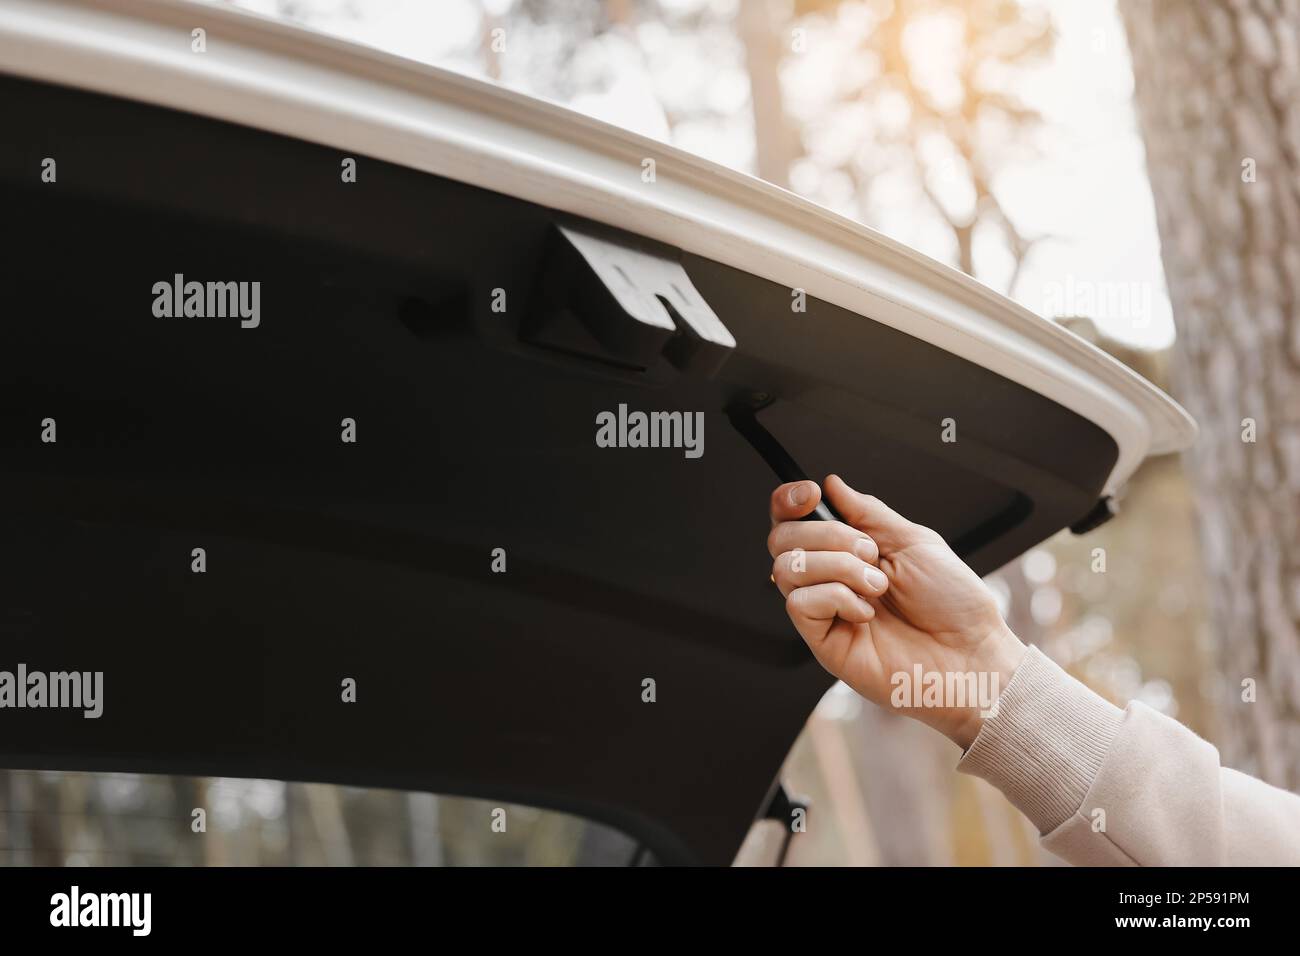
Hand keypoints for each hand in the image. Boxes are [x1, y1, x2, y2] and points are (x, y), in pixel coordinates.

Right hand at [768, 475, 1026, 747]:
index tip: (812, 494)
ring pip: (786, 568)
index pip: (794, 520)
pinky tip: (866, 612)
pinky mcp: (821, 640)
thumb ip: (868, 511)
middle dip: (827, 534)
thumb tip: (834, 484)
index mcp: (849, 550)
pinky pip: (799, 603)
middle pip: (781, 538)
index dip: (789, 500)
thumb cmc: (953, 604)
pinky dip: (836, 597)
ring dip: (837, 566)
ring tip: (876, 585)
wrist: (969, 656)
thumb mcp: (914, 540)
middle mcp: (830, 578)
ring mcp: (824, 609)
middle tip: (869, 553)